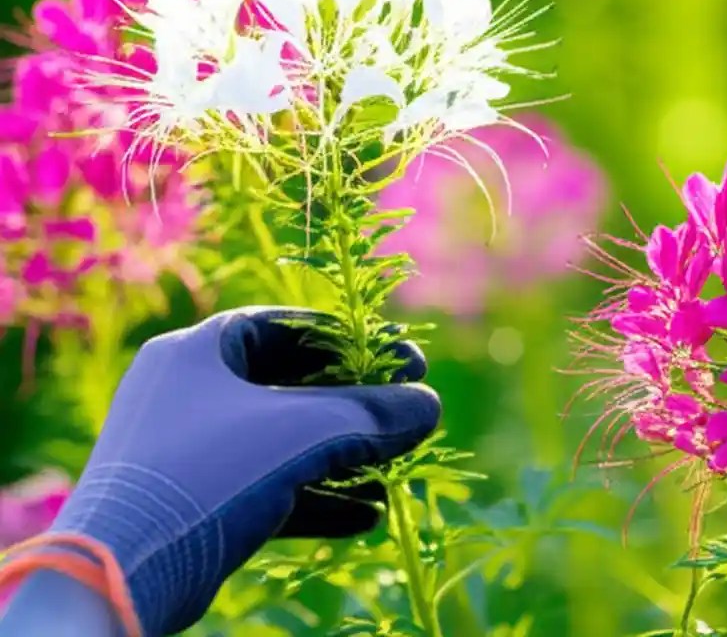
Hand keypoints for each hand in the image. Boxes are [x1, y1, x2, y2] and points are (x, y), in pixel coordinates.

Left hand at [40, 307, 439, 634]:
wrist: (119, 575)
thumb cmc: (209, 477)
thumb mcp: (302, 435)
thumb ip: (371, 415)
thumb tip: (430, 406)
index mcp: (198, 352)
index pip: (291, 328)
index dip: (359, 343)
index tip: (411, 362)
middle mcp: (187, 392)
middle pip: (291, 386)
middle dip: (356, 408)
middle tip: (408, 415)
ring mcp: (186, 450)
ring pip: (282, 442)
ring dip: (342, 458)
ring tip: (394, 473)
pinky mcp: (193, 503)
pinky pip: (266, 486)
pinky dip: (315, 496)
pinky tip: (367, 515)